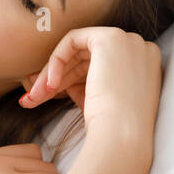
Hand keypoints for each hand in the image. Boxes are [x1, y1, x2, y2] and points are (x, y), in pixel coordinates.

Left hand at [19, 26, 162, 155]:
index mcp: (141, 66)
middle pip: (84, 59)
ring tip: (31, 98)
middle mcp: (139, 49)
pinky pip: (72, 40)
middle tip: (31, 97)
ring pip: (76, 51)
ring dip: (50, 75)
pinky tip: (49, 85)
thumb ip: (80, 83)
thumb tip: (49, 79)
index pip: (97, 66)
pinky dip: (56, 61)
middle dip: (55, 78)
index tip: (48, 96)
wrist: (122, 136)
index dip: (69, 80)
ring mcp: (128, 41)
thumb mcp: (94, 100)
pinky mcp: (111, 38)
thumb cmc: (109, 129)